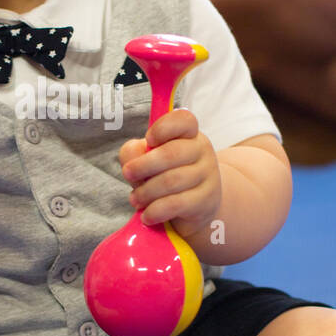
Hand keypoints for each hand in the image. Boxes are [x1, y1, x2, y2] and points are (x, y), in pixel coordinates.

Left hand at [119, 108, 221, 239]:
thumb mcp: (147, 160)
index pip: (184, 120)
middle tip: (128, 174)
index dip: (163, 128)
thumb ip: (135, 152)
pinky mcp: (206, 201)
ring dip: (146, 192)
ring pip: (172, 181)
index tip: (149, 139)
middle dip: (143, 166)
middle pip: (171, 153)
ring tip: (136, 199)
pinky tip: (147, 215)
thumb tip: (133, 159)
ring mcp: (207, 176)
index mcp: (189, 134)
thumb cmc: (166, 176)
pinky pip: (176, 204)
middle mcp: (202, 151)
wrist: (195, 207)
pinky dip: (156, 211)